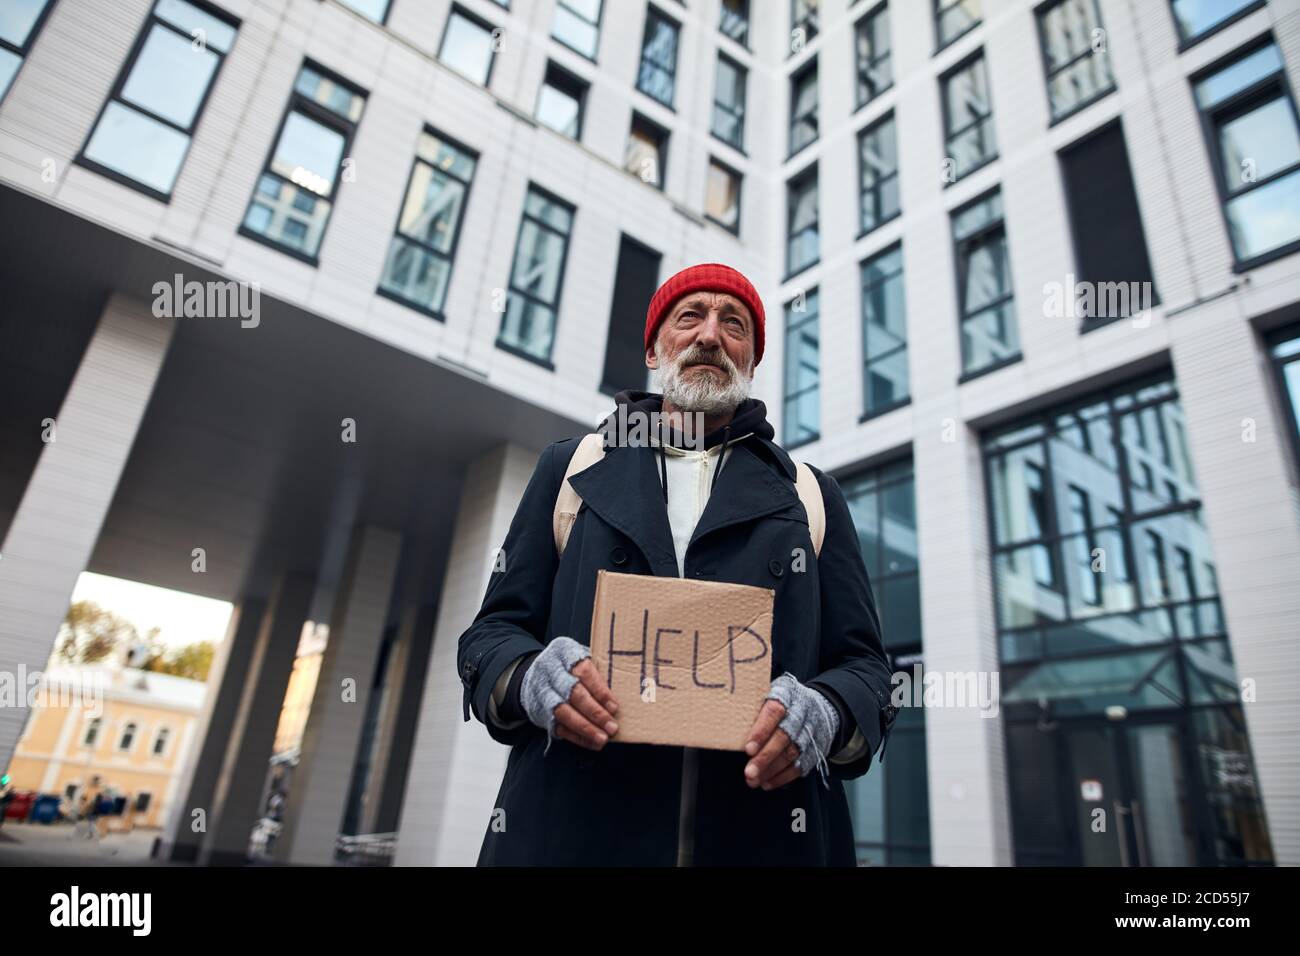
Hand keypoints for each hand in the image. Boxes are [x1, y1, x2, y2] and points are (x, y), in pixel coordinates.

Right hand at [520, 636, 619, 751]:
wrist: (535, 673)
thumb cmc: (568, 666)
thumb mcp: (580, 658)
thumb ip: (598, 671)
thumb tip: (625, 691)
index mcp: (564, 653)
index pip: (584, 672)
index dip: (600, 691)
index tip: (614, 707)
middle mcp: (551, 672)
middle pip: (574, 694)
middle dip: (595, 712)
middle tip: (612, 726)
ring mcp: (543, 693)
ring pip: (564, 713)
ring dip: (586, 728)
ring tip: (603, 738)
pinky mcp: (540, 712)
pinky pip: (559, 727)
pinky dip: (577, 737)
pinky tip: (592, 743)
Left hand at [743, 673, 839, 788]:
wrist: (818, 705)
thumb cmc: (782, 701)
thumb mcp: (768, 693)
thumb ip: (753, 708)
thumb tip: (727, 724)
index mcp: (786, 695)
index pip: (774, 712)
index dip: (761, 731)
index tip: (748, 749)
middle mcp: (801, 713)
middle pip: (783, 737)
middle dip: (765, 757)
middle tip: (749, 772)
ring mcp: (810, 732)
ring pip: (791, 754)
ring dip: (771, 770)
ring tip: (754, 780)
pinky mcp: (815, 749)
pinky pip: (800, 766)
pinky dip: (783, 777)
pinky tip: (768, 782)